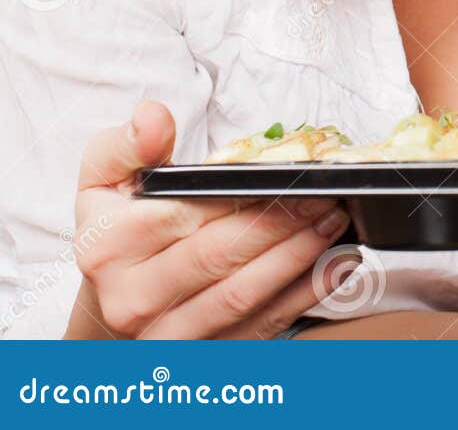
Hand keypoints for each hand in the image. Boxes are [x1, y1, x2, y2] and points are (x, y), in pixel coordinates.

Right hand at [64, 100, 356, 338]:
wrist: (112, 309)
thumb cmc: (120, 237)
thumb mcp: (105, 184)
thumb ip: (128, 145)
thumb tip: (152, 117)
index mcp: (109, 249)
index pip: (187, 216)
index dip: (243, 196)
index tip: (290, 176)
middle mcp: (133, 299)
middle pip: (220, 257)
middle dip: (283, 223)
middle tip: (326, 196)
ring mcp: (169, 335)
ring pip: (245, 295)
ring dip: (300, 257)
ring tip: (335, 221)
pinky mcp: (206, 356)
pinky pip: (264, 326)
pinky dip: (307, 295)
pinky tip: (337, 266)